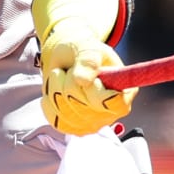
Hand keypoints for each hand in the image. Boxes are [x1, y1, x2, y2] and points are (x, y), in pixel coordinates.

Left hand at [39, 19, 136, 135]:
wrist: (66, 59)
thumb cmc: (81, 52)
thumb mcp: (87, 46)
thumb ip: (88, 60)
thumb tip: (83, 80)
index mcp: (124, 91)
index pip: (116, 105)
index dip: (98, 94)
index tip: (88, 79)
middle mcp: (110, 111)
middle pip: (85, 109)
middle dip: (71, 84)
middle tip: (72, 70)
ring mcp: (92, 122)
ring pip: (67, 114)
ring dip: (57, 89)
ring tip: (64, 76)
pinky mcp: (73, 127)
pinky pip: (56, 119)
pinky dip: (50, 101)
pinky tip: (57, 90)